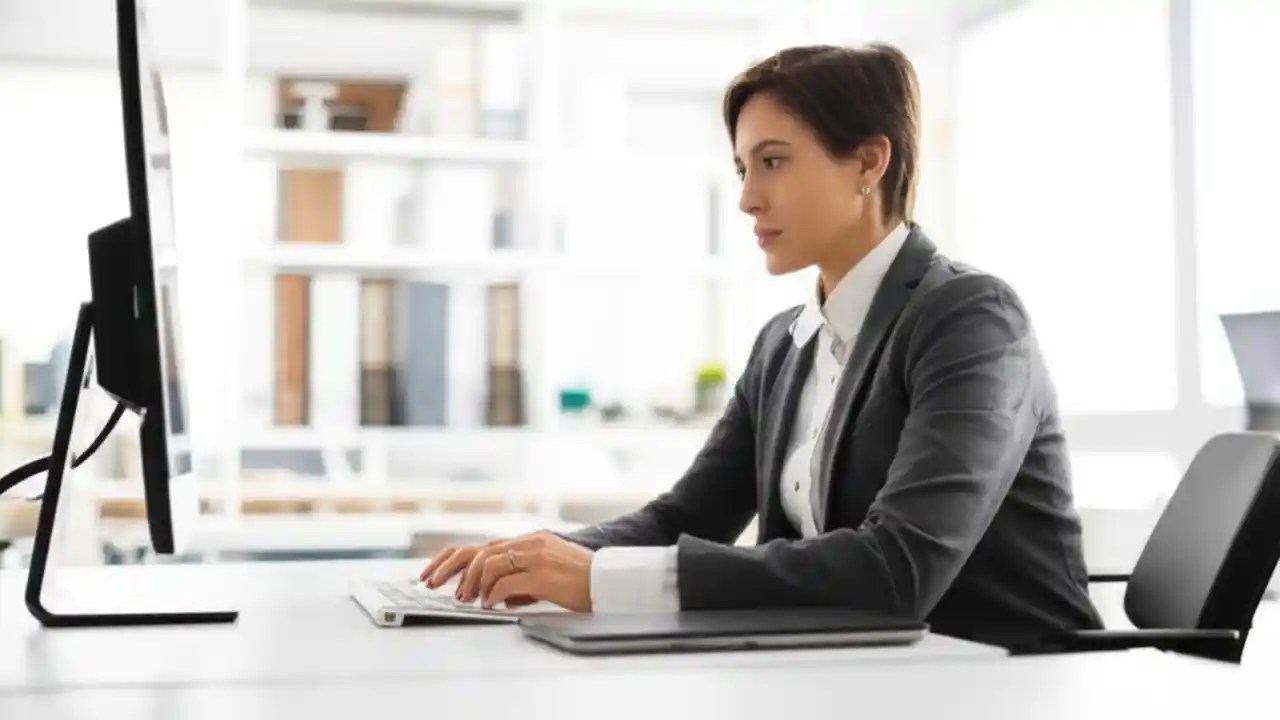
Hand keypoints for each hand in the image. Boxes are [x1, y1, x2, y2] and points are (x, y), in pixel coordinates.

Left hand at [420, 531, 594, 611]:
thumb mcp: (546, 572)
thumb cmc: (581, 580)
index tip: (432, 574)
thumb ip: (521, 576)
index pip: (482, 546)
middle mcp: (529, 543)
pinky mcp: (542, 574)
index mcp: (529, 541)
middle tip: (435, 586)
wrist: (610, 580)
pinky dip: (492, 595)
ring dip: (472, 584)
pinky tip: (489, 605)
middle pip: (478, 551)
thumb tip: (496, 594)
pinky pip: (505, 583)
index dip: (452, 559)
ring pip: (488, 563)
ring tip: (468, 600)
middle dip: (450, 569)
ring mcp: (535, 556)